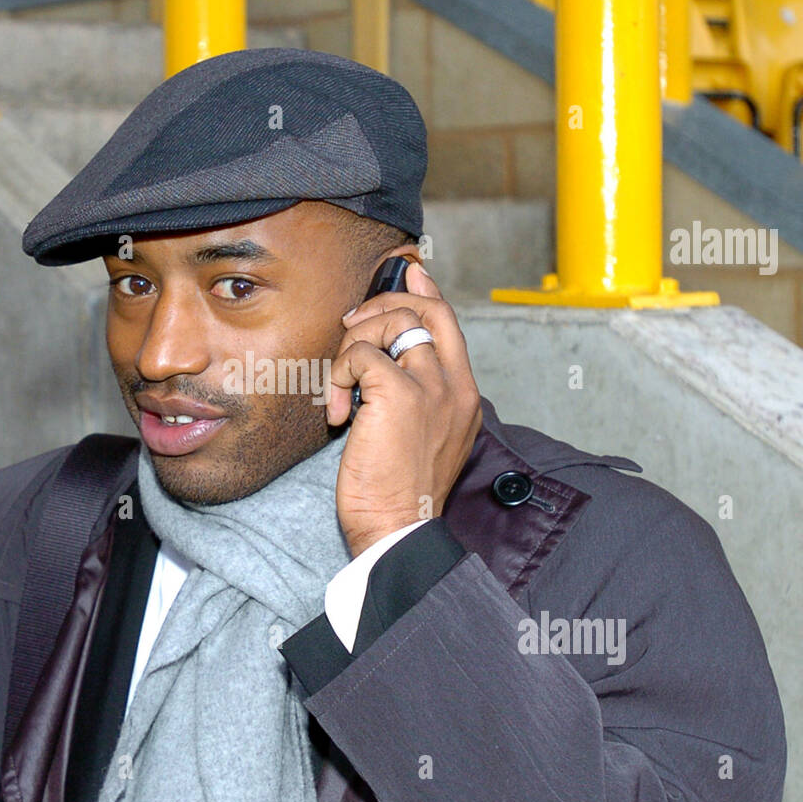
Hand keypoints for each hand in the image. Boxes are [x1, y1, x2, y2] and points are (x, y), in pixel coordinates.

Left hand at [326, 259, 483, 556]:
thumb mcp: (421, 441)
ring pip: (392, 323)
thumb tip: (383, 365)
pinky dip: (340, 375)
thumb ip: (416, 400)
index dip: (427, 293)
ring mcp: (430, 386)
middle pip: (428, 310)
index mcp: (464, 396)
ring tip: (341, 385)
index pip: (450, 324)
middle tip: (351, 323)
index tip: (411, 273)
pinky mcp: (398, 393)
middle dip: (386, 302)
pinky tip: (338, 412)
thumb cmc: (398, 493)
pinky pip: (361, 353)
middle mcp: (454, 385)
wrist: (397, 528)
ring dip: (352, 344)